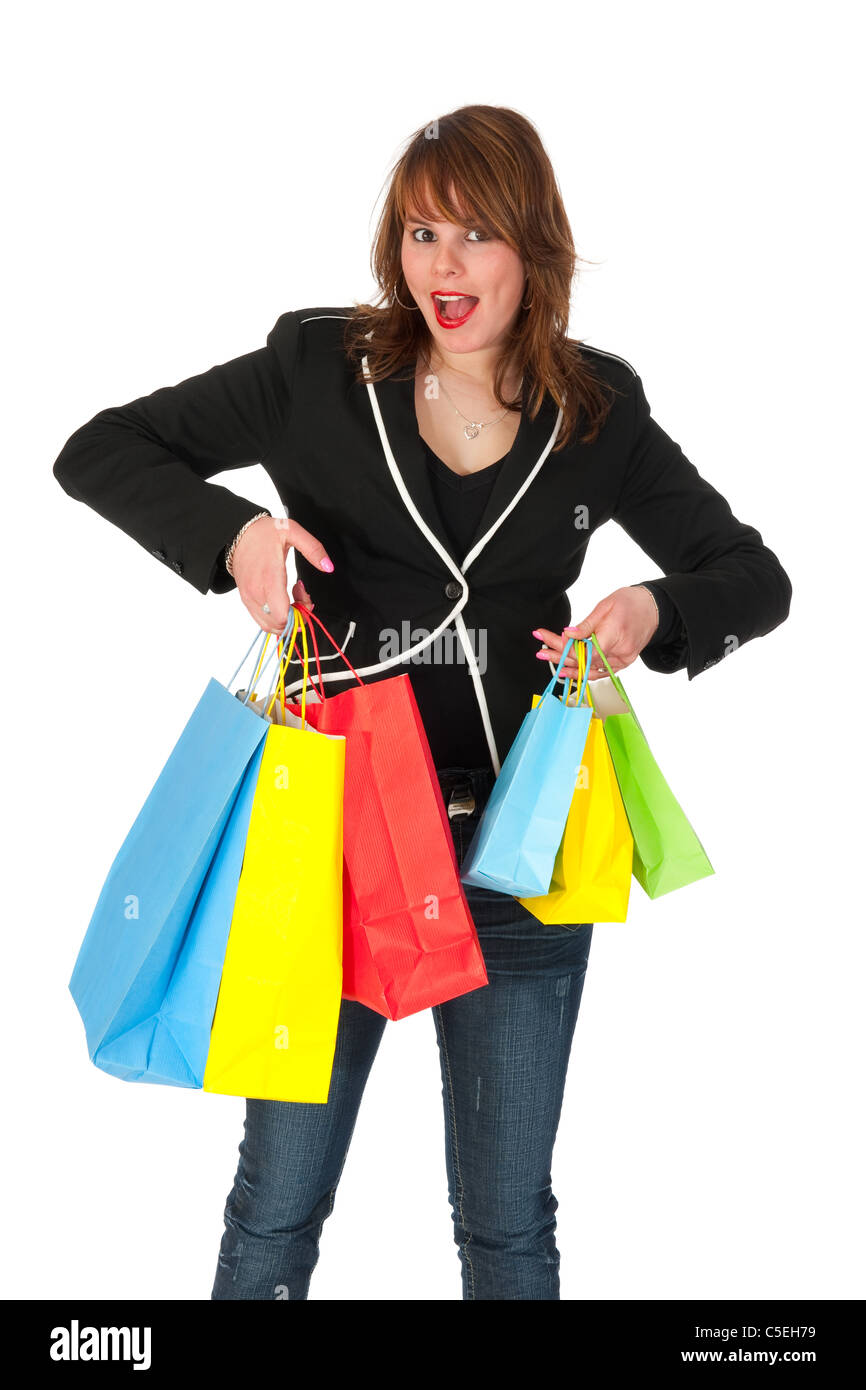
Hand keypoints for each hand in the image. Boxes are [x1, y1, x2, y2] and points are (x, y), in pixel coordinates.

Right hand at [231, 515, 332, 633]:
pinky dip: (275, 616)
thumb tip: (328, 567)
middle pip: (279, 626)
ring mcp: (249, 598)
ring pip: (269, 626)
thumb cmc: (263, 533)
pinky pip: (261, 620)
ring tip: (291, 597)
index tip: (305, 596)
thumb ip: (313, 549)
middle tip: (301, 596)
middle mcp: (256, 593)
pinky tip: (280, 598)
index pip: (283, 617)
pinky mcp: (245, 599)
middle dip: (295, 617)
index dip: (299, 614)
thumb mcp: (292, 532)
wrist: (237, 533)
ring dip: (285, 618)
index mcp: (269, 578)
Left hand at [533, 585, 658, 680]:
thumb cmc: (630, 603)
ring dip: (569, 667)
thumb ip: (586, 625)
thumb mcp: (605, 607)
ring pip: (591, 670)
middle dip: (560, 656)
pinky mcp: (623, 663)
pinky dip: (584, 671)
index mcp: (615, 634)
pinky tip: (569, 671)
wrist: (653, 608)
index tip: (546, 639)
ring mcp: (623, 660)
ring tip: (550, 661)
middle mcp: (621, 652)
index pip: (585, 650)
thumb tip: (567, 634)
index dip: (564, 648)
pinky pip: (600, 671)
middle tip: (541, 651)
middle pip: (585, 661)